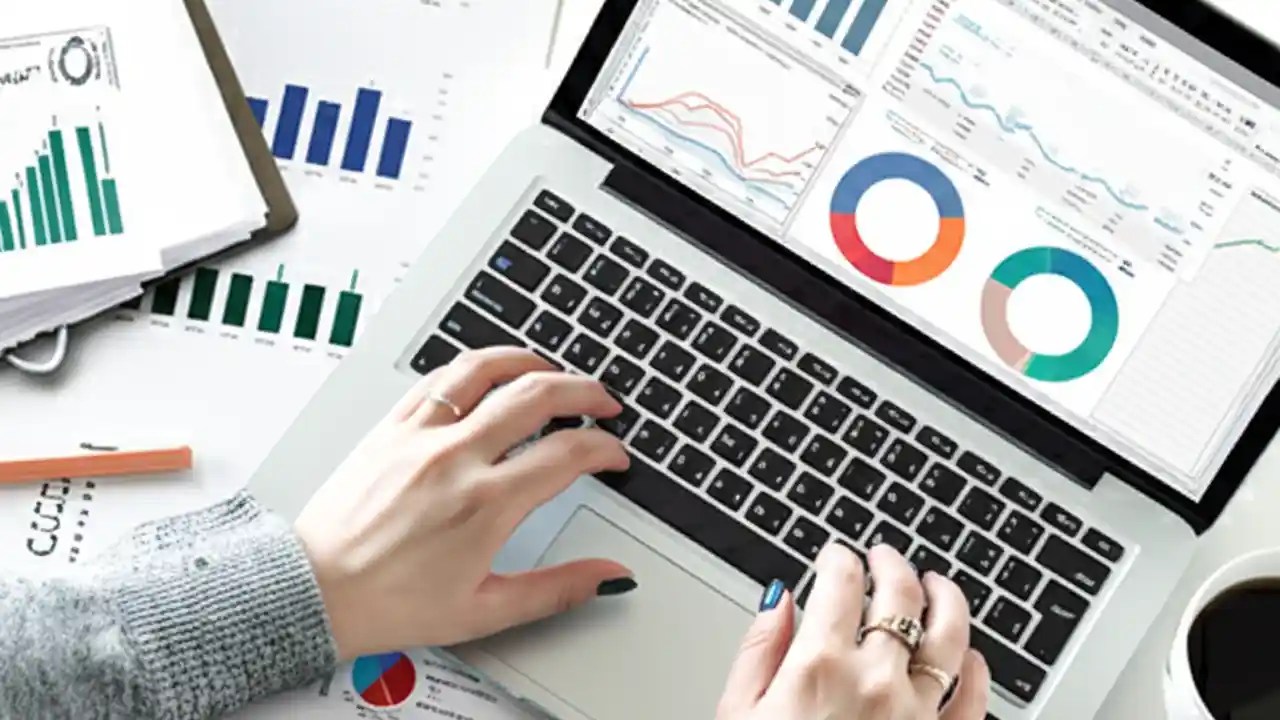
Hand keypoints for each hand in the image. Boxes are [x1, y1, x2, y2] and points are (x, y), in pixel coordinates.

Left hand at [294, 348, 634, 660]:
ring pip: (487, 370)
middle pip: (538, 394)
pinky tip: (490, 374)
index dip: (605, 448)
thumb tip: (610, 575)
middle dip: (586, 391)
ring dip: (530, 363)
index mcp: (487, 503)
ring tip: (553, 372)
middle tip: (604, 401)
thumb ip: (558, 589)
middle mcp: (456, 457)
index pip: (568, 452)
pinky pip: (440, 378)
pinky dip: (475, 367)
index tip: (614, 455)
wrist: (315, 592)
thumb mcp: (485, 611)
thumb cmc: (389, 604)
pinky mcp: (390, 427)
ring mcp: (420, 436)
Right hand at [717, 544, 989, 719]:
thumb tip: (779, 598)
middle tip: (882, 557)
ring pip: (950, 633)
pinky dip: (976, 668)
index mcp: (818, 665)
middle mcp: (875, 680)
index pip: (841, 580)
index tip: (836, 556)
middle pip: (900, 593)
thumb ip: (760, 649)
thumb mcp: (738, 713)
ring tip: (937, 585)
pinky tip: (969, 655)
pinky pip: (975, 697)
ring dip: (945, 597)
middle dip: (890, 563)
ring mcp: (917, 714)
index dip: (839, 557)